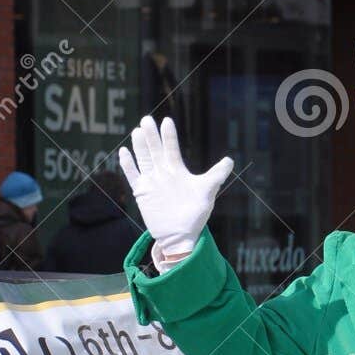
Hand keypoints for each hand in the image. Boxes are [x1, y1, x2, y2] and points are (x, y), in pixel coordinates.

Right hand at [118, 115, 233, 260]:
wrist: (181, 235)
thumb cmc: (195, 214)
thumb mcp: (208, 191)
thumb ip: (217, 175)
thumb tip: (230, 160)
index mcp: (178, 171)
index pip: (172, 148)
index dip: (169, 136)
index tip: (167, 121)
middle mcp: (163, 173)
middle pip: (155, 150)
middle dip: (151, 136)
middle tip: (147, 119)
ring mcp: (151, 182)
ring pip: (144, 159)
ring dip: (139, 146)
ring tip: (137, 131)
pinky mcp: (142, 192)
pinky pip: (132, 175)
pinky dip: (128, 165)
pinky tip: (123, 152)